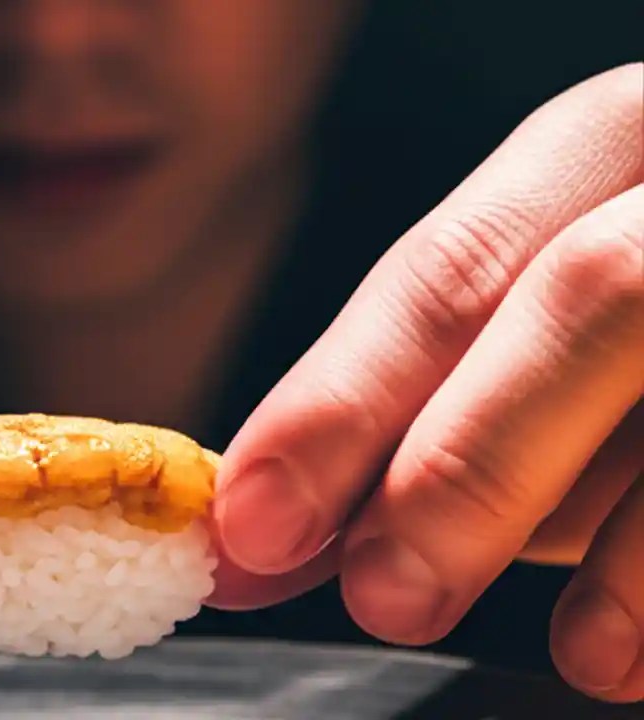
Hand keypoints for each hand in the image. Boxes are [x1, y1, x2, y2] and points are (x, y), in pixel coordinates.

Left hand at [210, 62, 642, 701]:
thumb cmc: (631, 337)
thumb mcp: (528, 340)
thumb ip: (414, 418)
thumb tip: (277, 533)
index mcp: (591, 155)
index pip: (444, 273)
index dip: (338, 404)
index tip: (250, 524)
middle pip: (588, 298)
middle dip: (470, 461)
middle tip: (382, 595)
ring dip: (622, 534)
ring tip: (571, 651)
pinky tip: (637, 645)